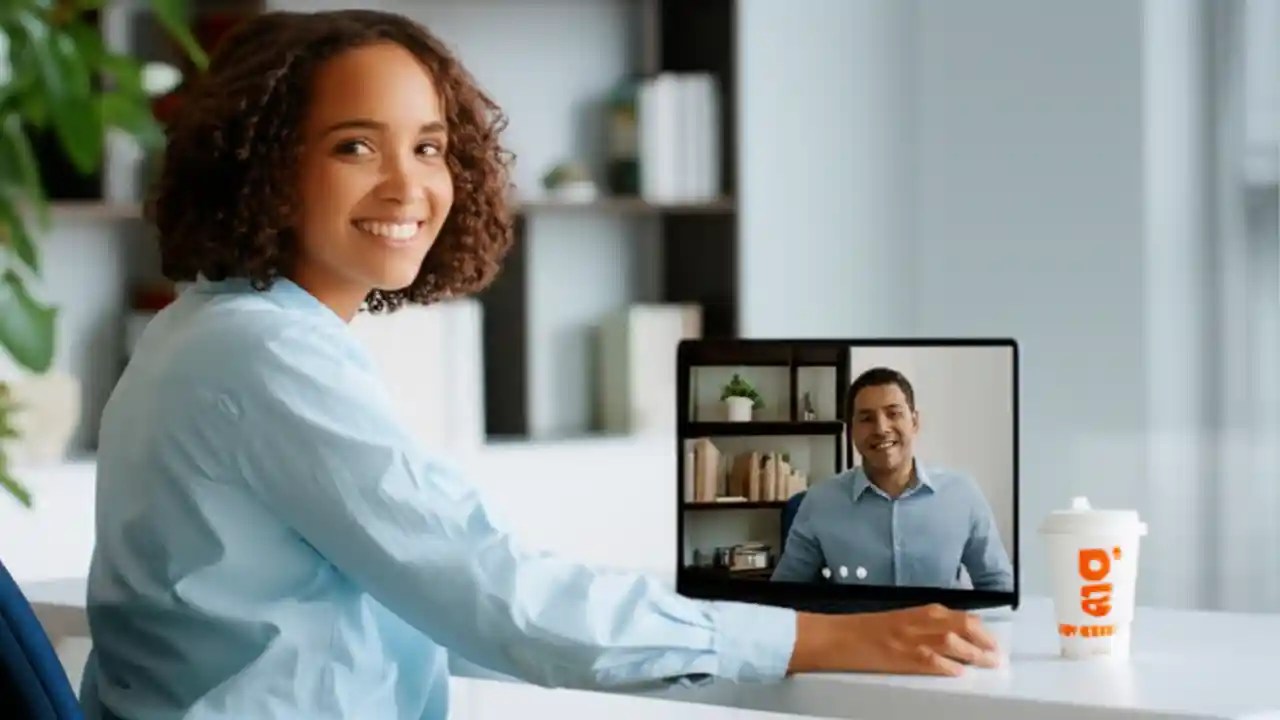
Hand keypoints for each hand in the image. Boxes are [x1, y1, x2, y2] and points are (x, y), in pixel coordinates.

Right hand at [788, 603, 1000, 676]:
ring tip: (988, 664)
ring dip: (974, 653)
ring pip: (951, 641)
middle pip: (962, 625)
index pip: (959, 616)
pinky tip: (959, 672)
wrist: (834, 637)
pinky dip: (947, 665)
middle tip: (997, 655)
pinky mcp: (899, 657)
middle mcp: (916, 621)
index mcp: (917, 611)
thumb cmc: (862, 631)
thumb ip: (923, 627)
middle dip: (984, 640)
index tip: (993, 641)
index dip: (981, 629)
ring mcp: (909, 639)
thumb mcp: (896, 622)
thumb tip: (952, 639)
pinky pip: (929, 659)